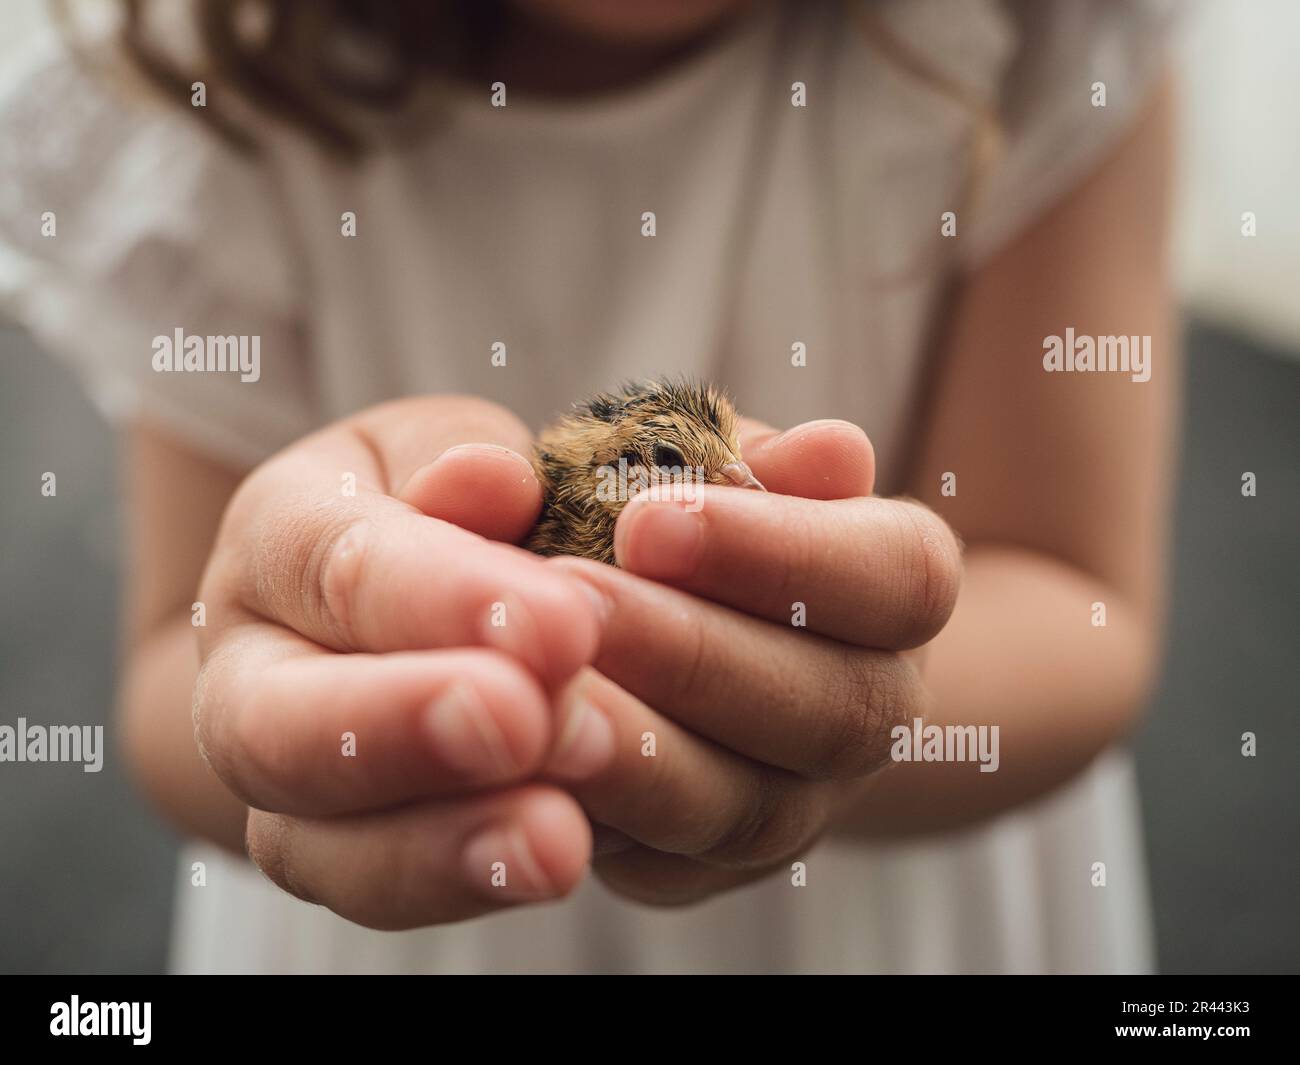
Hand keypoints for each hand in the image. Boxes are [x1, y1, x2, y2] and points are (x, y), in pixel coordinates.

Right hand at [192, 396, 606, 927]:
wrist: (398, 607)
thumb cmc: (440, 507)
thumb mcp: (448, 449)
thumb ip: (464, 460)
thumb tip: (490, 481)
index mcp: (278, 538)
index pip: (337, 562)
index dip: (440, 595)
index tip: (559, 621)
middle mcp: (249, 672)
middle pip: (278, 727)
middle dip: (407, 729)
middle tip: (528, 723)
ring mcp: (285, 784)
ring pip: (313, 845)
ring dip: (441, 844)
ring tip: (557, 838)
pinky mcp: (342, 857)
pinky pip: (379, 893)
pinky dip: (462, 883)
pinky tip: (549, 864)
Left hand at [542, 419, 961, 903]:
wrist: (633, 620)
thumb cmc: (662, 511)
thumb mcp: (684, 459)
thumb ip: (729, 450)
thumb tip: (831, 449)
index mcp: (891, 590)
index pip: (899, 577)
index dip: (786, 553)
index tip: (650, 518)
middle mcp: (869, 709)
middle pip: (837, 708)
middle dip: (696, 652)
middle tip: (571, 600)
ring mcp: (798, 804)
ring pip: (750, 807)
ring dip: (643, 753)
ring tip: (539, 698)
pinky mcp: (707, 869)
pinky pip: (664, 867)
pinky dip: (592, 820)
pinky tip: (520, 769)